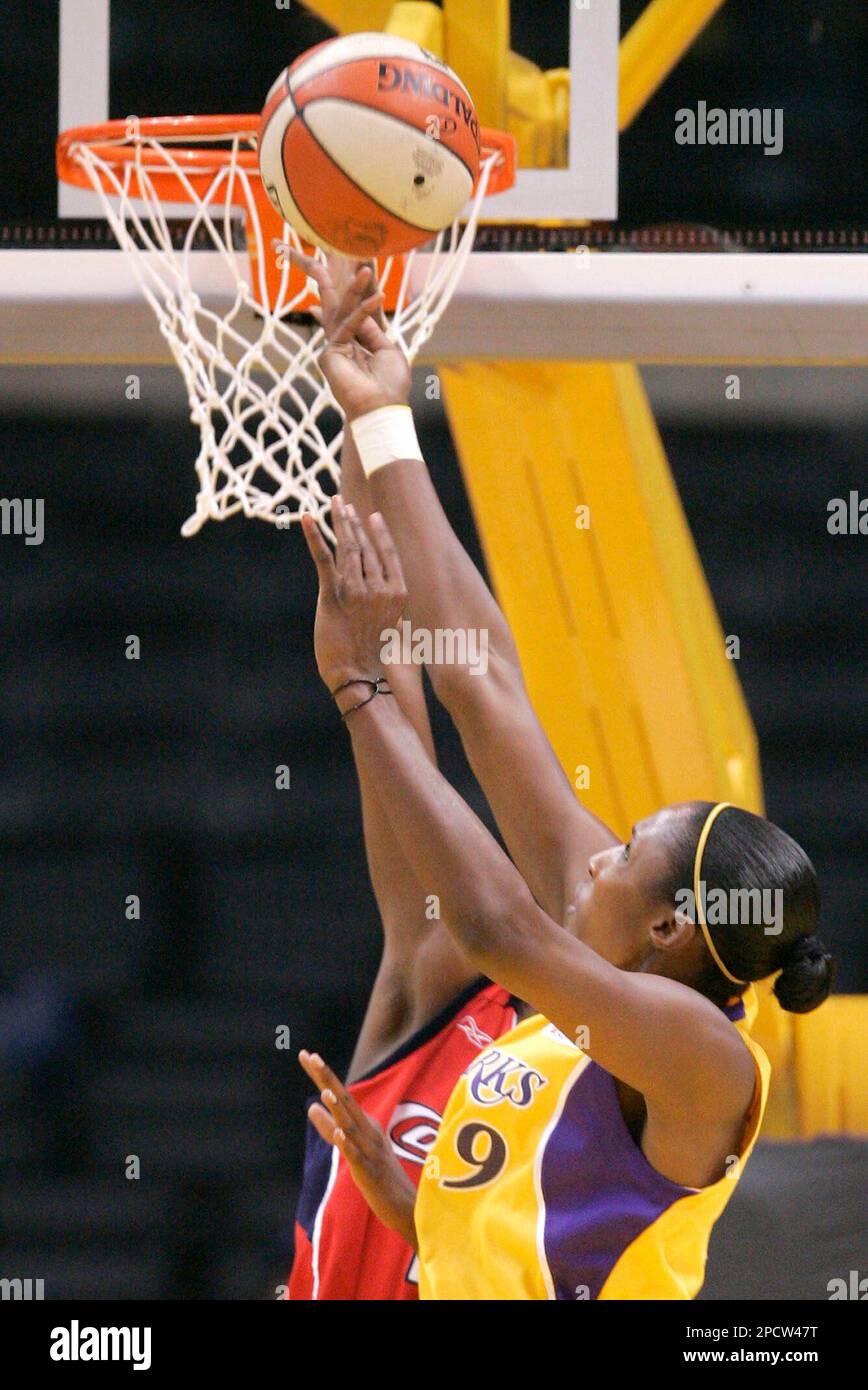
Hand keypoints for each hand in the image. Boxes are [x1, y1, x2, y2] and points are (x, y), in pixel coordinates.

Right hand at [290, 249, 410, 420]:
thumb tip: (363, 307)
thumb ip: (374, 330)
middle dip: (343, 284)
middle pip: (341, 309)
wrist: (381, 409)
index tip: (362, 270)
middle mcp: (344, 345)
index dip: (360, 293)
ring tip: (365, 267)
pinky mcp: (329, 353)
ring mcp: (334, 348)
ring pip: (341, 313)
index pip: (357, 314)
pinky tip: (378, 298)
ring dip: (353, 289)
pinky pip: (348, 325)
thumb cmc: (390, 386)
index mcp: (359, 345)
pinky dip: (364, 311)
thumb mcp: (388, 352)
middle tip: (345, 258)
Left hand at [299, 1050, 417, 1248]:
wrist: (407, 1207)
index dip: (322, 1075)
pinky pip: (358, 1157)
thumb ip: (330, 1128)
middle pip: (344, 1101)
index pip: (339, 1094)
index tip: (306, 1054)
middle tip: (312, 1056)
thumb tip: (311, 1106)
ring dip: (339, 1109)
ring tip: (324, 1091)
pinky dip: (349, 1145)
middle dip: (328, 1079)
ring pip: (351, 1126)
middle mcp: (368, 1130)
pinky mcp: (370, 1172)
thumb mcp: (351, 1147)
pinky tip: (340, 1136)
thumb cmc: (378, 1175)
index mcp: (363, 1123)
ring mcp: (369, 1150)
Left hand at [302, 495, 407, 693]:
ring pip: (347, 547)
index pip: (388, 553)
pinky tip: (308, 518)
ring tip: (335, 504)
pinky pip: (323, 558)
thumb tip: (380, 588)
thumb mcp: (389, 623)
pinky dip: (314, 536)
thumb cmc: (372, 654)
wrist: (358, 674)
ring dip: (340, 522)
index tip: (371, 516)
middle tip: (345, 504)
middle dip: (353, 522)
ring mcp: (356, 590)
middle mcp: (379, 587)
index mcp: (397, 593)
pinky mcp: (333, 595)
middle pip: (365, 546)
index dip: (379, 532)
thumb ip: (386, 601)